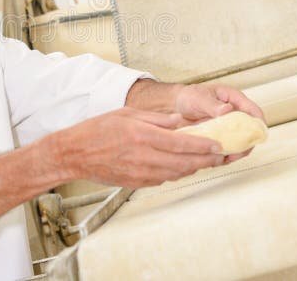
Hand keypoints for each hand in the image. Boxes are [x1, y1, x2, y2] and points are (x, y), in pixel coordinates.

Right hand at [49, 106, 225, 188]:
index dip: (203, 145)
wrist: (74, 154)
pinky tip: (181, 166)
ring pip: (177, 173)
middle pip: (185, 162)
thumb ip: (156, 119)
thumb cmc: (97, 130)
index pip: (181, 142)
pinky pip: (163, 179)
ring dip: (194, 167)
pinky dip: (176, 173)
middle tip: (222, 156)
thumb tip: (179, 122)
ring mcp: (140, 172)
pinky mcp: (136, 182)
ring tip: (206, 161)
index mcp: (142, 135)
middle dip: (207, 160)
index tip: (218, 144)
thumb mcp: (128, 114)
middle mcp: (144, 156)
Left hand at [126, 80, 265, 162]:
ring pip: (240, 144)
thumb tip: (226, 110)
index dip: (259, 123)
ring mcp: (227, 129)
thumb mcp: (199, 97)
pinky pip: (227, 150)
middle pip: (250, 132)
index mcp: (234, 100)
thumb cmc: (189, 97)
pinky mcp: (219, 140)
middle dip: (247, 144)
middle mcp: (234, 116)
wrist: (174, 107)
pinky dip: (224, 157)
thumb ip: (213, 105)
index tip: (258, 134)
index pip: (253, 111)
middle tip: (238, 152)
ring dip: (236, 153)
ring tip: (226, 158)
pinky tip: (216, 159)